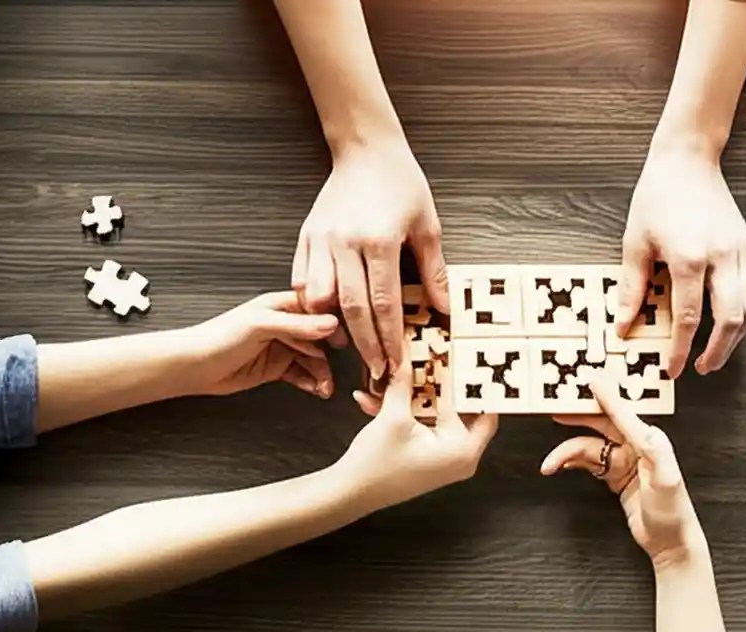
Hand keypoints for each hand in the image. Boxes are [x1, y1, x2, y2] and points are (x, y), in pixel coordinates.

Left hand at [178, 291, 337, 397]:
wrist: (195, 365)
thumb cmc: (219, 337)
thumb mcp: (262, 325)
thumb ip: (297, 325)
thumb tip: (331, 324)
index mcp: (282, 305)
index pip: (319, 309)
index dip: (336, 322)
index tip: (350, 337)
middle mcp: (285, 324)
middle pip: (320, 337)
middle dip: (331, 354)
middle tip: (342, 368)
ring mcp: (281, 347)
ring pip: (313, 359)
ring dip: (322, 372)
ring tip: (326, 386)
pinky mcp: (276, 367)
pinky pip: (302, 374)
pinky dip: (311, 383)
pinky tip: (317, 390)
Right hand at [292, 138, 447, 379]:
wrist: (366, 148)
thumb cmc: (401, 183)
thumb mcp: (427, 225)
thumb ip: (433, 269)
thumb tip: (442, 307)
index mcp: (379, 241)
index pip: (384, 304)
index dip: (389, 339)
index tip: (395, 363)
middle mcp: (346, 243)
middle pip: (351, 309)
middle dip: (365, 345)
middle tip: (376, 369)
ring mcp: (322, 240)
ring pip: (319, 297)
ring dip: (332, 326)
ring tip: (348, 345)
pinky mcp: (307, 235)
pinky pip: (302, 279)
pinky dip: (311, 302)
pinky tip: (325, 315)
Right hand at [340, 359, 497, 509]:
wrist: (348, 494)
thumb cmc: (374, 467)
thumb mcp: (392, 416)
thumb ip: (404, 382)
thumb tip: (409, 357)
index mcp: (463, 449)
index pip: (481, 406)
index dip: (469, 380)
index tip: (461, 357)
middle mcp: (460, 456)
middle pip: (459, 407)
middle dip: (439, 382)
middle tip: (431, 358)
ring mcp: (444, 457)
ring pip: (437, 413)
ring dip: (415, 395)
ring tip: (399, 374)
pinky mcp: (428, 455)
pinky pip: (424, 424)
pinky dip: (406, 410)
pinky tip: (378, 397)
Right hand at [540, 381, 705, 567]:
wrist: (670, 543)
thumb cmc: (673, 511)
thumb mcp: (663, 474)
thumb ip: (648, 443)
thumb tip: (631, 415)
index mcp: (650, 440)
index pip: (622, 412)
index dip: (604, 395)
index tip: (588, 380)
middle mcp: (637, 446)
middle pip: (601, 424)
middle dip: (576, 419)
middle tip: (554, 412)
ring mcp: (624, 461)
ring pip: (588, 447)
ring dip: (567, 453)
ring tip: (550, 463)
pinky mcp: (615, 477)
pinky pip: (588, 463)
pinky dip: (572, 463)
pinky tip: (560, 466)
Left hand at [617, 141, 745, 376]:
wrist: (687, 159)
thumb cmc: (657, 196)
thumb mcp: (634, 243)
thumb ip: (631, 289)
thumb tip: (623, 325)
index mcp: (689, 257)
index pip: (688, 319)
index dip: (679, 350)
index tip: (671, 369)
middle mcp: (721, 257)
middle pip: (729, 320)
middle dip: (716, 352)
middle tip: (699, 368)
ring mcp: (740, 252)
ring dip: (735, 338)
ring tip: (714, 352)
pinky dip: (743, 315)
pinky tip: (726, 324)